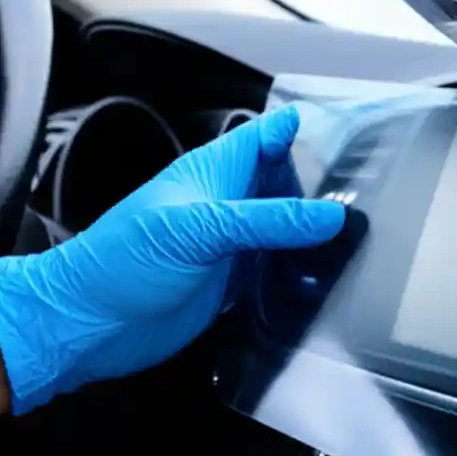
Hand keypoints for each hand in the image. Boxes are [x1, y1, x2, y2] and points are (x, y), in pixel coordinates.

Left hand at [0, 105, 344, 413]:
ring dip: (315, 234)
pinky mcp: (234, 285)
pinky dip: (302, 274)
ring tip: (361, 236)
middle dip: (320, 185)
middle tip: (367, 191)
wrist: (89, 325)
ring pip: (286, 230)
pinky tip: (327, 278)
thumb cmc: (120, 263)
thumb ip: (266, 221)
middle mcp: (227, 207)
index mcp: (212, 175)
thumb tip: (329, 216)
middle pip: (284, 185)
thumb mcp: (197, 230)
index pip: (263, 138)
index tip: (344, 133)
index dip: (297, 130)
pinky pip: (279, 272)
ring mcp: (232, 247)